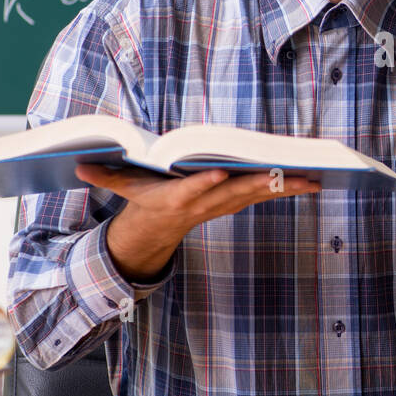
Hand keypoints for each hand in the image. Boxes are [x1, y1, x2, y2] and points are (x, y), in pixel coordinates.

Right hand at [74, 164, 320, 281]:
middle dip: (262, 182)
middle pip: (236, 192)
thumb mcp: (123, 188)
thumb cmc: (144, 199)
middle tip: (287, 172)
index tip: (219, 173)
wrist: (158, 231)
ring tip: (316, 177)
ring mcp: (224, 204)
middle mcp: (206, 203)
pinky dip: (289, 188)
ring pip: (259, 194)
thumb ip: (105, 176)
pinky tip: (314, 180)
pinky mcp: (236, 201)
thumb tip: (79, 164)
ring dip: (287, 187)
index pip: (192, 190)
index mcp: (177, 198)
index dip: (204, 183)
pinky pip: (266, 195)